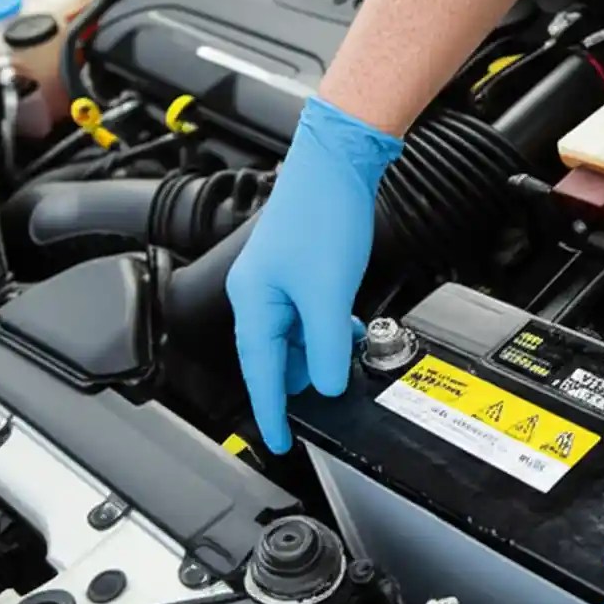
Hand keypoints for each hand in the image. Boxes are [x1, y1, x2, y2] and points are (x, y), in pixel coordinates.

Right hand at [226, 97, 402, 453]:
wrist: (340, 162)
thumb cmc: (323, 215)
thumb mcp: (328, 294)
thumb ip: (325, 346)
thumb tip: (324, 384)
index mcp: (255, 302)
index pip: (260, 372)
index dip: (271, 411)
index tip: (281, 441)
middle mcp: (260, 292)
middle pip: (274, 354)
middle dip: (296, 382)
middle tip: (316, 410)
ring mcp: (281, 278)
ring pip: (295, 334)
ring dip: (316, 354)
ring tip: (339, 371)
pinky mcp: (303, 265)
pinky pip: (310, 312)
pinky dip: (327, 329)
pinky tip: (348, 333)